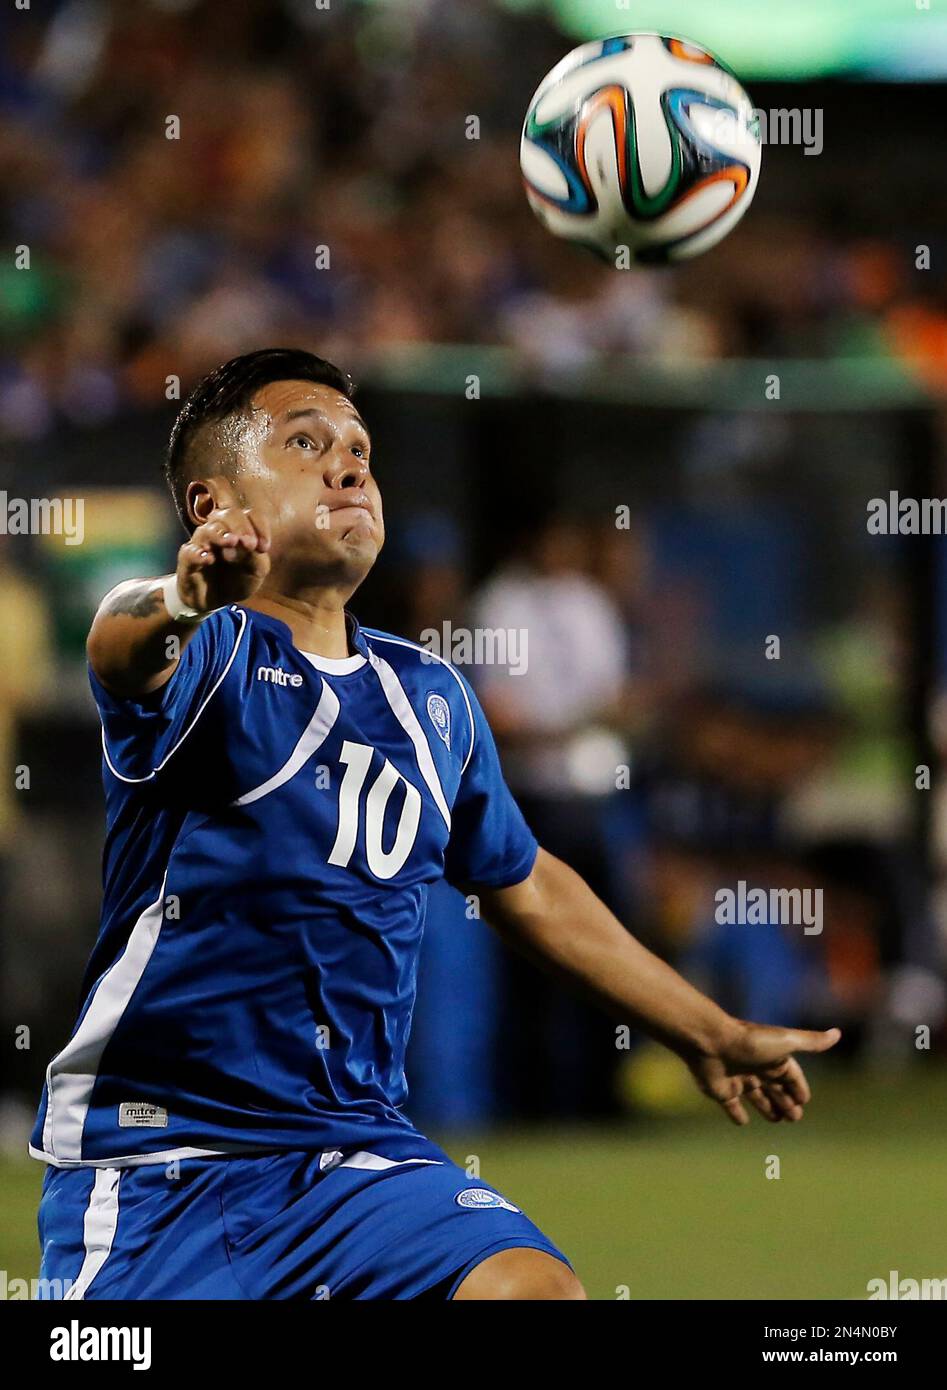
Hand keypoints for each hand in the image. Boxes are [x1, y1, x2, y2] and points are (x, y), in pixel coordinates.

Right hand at [177, 507, 270, 612]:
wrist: (215, 600)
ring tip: (231, 542)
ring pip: (208, 530)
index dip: (259, 527)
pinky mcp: (187, 560)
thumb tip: (245, 545)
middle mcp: (219, 530)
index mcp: (239, 529)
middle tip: (250, 543)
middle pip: (228, 515)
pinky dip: (199, 554)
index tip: (264, 548)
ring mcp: (201, 543)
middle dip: (240, 526)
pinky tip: (208, 559)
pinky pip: (190, 552)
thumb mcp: (255, 571)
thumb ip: (256, 557)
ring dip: (220, 534)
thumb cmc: (237, 579)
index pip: (250, 515)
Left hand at [686, 1020, 840, 1125]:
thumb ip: (811, 1041)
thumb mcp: (785, 1042)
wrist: (710, 1042)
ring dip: (768, 1108)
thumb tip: (838, 1033)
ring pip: (757, 1097)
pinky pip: (731, 1106)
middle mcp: (756, 1068)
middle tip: (795, 1118)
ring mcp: (738, 1079)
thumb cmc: (751, 1043)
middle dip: (786, 1101)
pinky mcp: (721, 1090)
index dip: (798, 1087)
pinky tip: (743, 1122)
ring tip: (778, 1120)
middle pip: (775, 1088)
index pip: (791, 1076)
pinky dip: (737, 1114)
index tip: (805, 1101)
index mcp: (774, 1058)